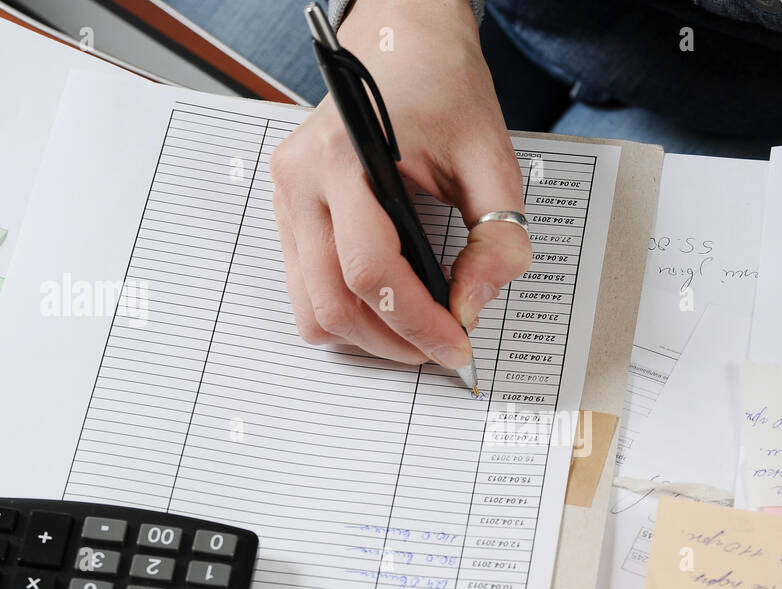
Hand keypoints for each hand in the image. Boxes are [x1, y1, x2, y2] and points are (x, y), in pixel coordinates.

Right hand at [270, 0, 530, 366]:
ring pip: (312, 310)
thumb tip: (472, 307)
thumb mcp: (491, 158)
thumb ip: (497, 235)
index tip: (459, 345)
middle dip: (394, 342)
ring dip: (369, 338)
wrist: (403, 46)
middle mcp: (300, 181)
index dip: (418, 322)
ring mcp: (285, 200)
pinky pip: (308, 292)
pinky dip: (350, 315)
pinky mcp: (288, 215)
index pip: (371, 270)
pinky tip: (393, 308)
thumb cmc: (443, 91)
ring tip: (420, 333)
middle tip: (444, 349)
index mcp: (343, 158)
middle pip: (333, 303)